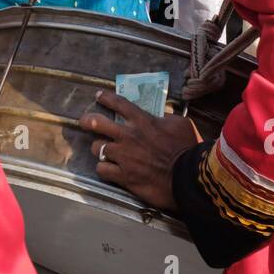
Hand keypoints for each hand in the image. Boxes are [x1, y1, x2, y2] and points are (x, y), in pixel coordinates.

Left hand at [79, 92, 201, 211]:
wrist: (188, 178)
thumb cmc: (187, 148)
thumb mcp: (181, 124)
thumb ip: (166, 118)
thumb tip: (160, 117)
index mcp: (142, 121)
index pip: (119, 103)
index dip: (106, 98)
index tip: (98, 96)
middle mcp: (128, 136)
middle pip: (97, 123)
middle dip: (87, 121)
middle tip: (84, 122)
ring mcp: (123, 156)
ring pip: (97, 148)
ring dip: (99, 149)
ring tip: (102, 151)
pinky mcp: (123, 176)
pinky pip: (102, 170)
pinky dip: (104, 169)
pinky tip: (108, 169)